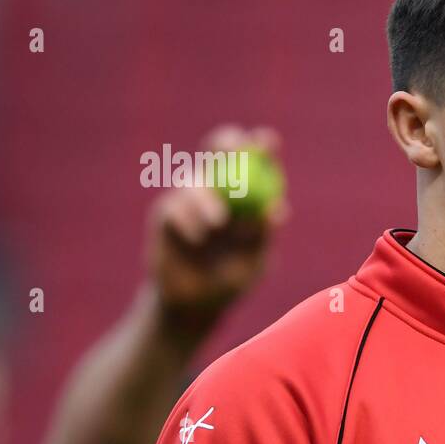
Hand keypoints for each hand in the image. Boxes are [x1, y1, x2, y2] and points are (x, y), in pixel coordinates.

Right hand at [145, 125, 289, 328]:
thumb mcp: (253, 263)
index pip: (257, 162)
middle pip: (219, 150)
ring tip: (217, 223)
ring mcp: (190, 199)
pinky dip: (188, 218)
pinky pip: (174, 204)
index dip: (262, 146)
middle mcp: (219, 190)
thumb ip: (263, 236)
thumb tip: (278, 209)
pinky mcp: (166, 212)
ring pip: (194, 178)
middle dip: (227, 142)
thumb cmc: (232, 282)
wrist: (194, 303)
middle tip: (235, 149)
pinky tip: (197, 237)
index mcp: (247, 197)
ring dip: (207, 196)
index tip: (267, 140)